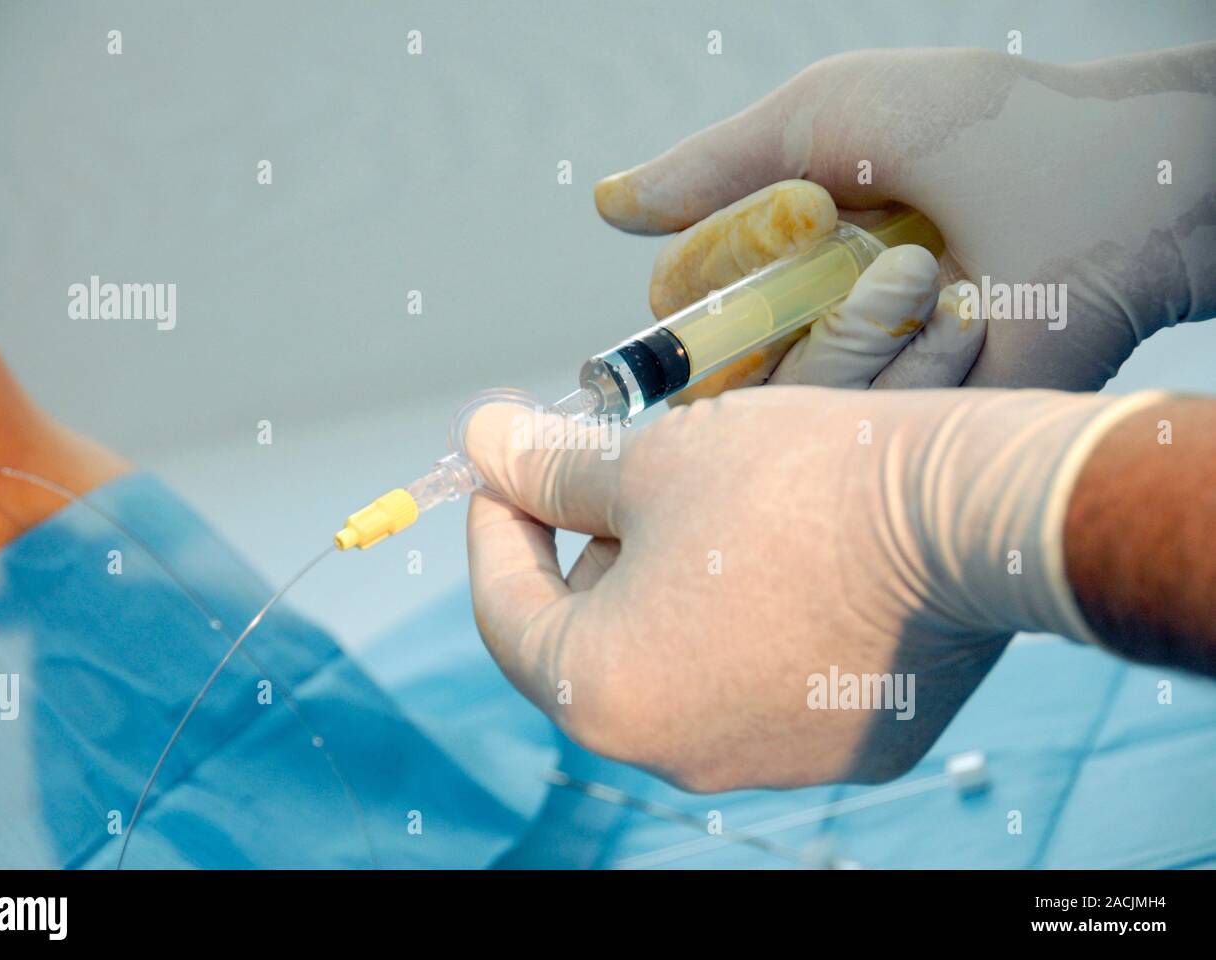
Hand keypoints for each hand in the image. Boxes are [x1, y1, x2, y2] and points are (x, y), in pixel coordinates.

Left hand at [464, 387, 1142, 790]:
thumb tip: (481, 442)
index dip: (496, 529)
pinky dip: (749, 622)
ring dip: (672, 589)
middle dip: (591, 556)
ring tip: (708, 512)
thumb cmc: (796, 483)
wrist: (974, 519)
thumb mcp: (653, 460)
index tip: (506, 471)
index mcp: (604, 692)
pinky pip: (762, 682)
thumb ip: (550, 468)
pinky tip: (784, 559)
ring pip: (680, 664)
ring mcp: (765, 761)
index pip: (506, 611)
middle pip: (597, 642)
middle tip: (612, 479)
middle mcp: (674, 752)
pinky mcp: (845, 750)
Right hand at [595, 45, 1215, 391]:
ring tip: (932, 267)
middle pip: (720, 376)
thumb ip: (714, 167)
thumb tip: (606, 204)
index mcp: (792, 263)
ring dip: (845, 336)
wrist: (1122, 181)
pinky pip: (844, 438)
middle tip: (852, 258)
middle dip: (763, 327)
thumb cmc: (980, 131)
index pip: (693, 308)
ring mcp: (867, 389)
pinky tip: (962, 311)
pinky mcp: (913, 437)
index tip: (768, 244)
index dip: (707, 287)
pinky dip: (895, 367)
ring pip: (774, 415)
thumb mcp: (825, 119)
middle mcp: (818, 331)